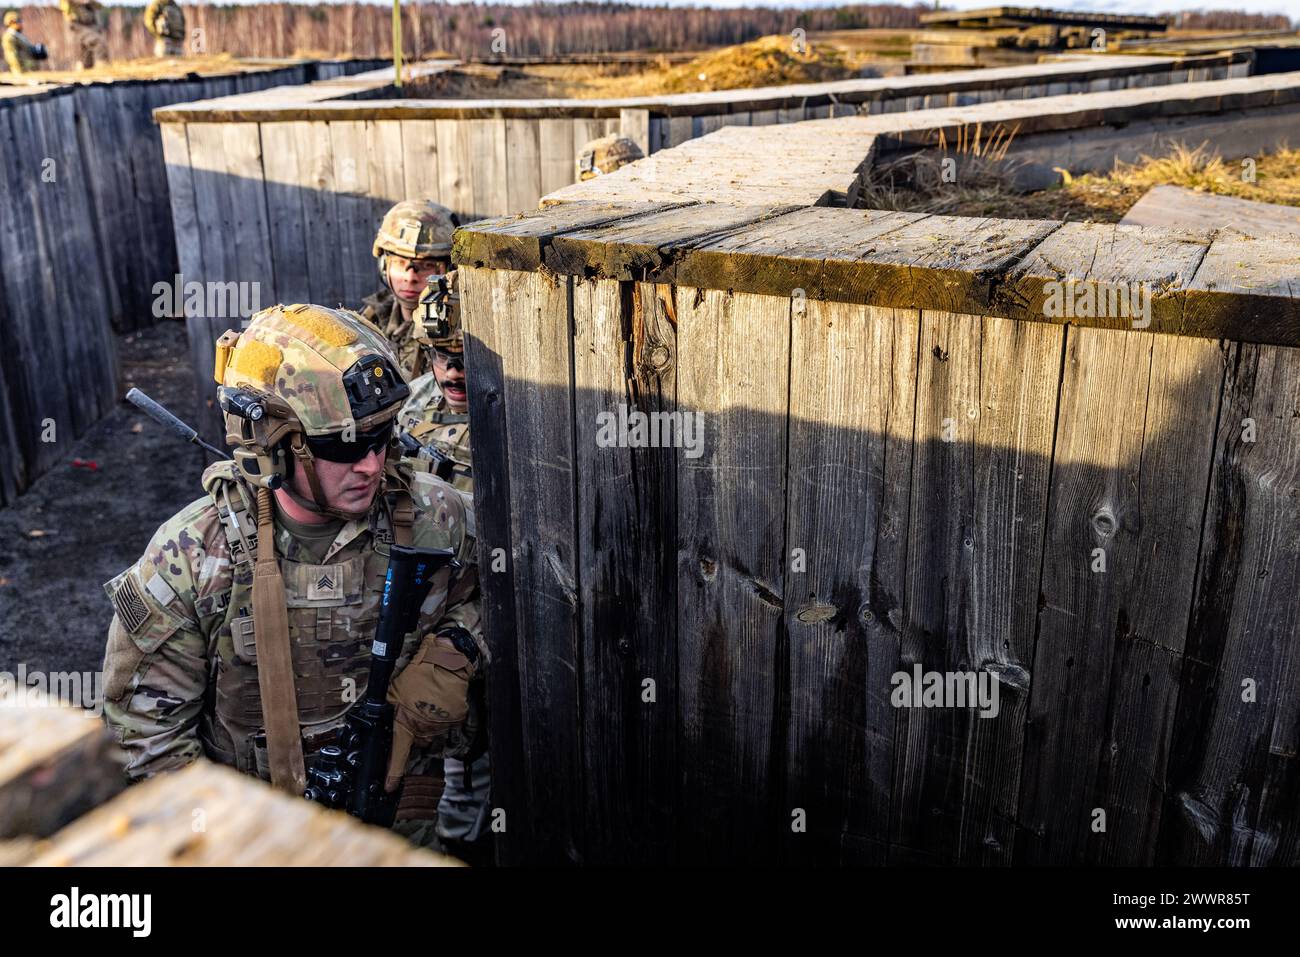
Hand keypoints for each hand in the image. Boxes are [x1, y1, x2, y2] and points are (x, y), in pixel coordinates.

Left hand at [383, 631, 477, 791]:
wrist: (448, 659)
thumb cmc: (420, 670)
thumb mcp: (395, 690)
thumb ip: (390, 711)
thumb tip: (384, 724)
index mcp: (406, 721)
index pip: (398, 754)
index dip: (393, 773)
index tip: (390, 787)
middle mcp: (424, 727)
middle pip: (418, 741)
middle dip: (415, 731)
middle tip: (414, 710)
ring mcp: (441, 724)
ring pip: (432, 732)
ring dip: (428, 722)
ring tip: (428, 701)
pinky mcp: (456, 718)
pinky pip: (446, 724)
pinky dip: (442, 716)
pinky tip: (439, 701)